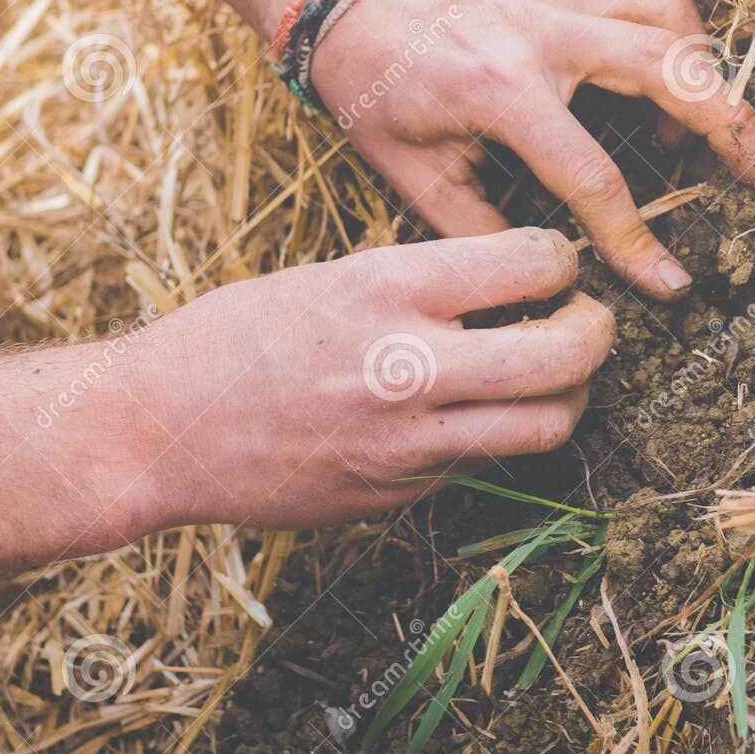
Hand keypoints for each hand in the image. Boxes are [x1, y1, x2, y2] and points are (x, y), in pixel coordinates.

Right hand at [136, 228, 612, 529]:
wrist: (157, 429)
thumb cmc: (232, 338)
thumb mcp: (328, 278)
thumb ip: (418, 284)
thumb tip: (503, 286)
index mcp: (388, 286)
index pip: (532, 261)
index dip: (562, 259)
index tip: (555, 264)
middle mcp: (408, 363)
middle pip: (564, 354)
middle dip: (597, 332)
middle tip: (586, 321)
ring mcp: (406, 439)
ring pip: (547, 424)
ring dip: (568, 396)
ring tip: (551, 376)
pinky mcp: (396, 493)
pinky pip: (485, 465)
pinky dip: (500, 437)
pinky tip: (477, 415)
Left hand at [311, 0, 754, 300]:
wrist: (350, 7)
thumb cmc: (374, 94)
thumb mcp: (414, 175)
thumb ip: (483, 230)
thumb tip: (546, 283)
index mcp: (501, 90)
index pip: (593, 174)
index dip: (636, 239)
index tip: (670, 282)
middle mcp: (543, 34)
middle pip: (667, 68)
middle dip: (726, 125)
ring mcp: (562, 1)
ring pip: (672, 18)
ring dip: (710, 74)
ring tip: (728, 135)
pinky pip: (651, 0)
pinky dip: (680, 40)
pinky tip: (677, 89)